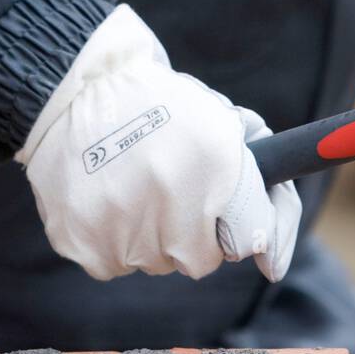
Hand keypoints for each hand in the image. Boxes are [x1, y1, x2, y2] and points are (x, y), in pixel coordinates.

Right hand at [14, 4, 301, 281]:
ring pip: (155, 262)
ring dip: (152, 236)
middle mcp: (173, 201)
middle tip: (175, 191)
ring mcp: (124, 227)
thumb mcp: (223, 121)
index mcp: (217, 165)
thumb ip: (259, 181)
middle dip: (197, 233)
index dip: (247, 228)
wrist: (81, 90)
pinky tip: (108, 197)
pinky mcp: (82, 241)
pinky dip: (112, 240)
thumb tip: (273, 262)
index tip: (239, 223)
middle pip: (201, 259)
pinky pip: (112, 263)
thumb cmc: (162, 106)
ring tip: (135, 185)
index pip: (250, 240)